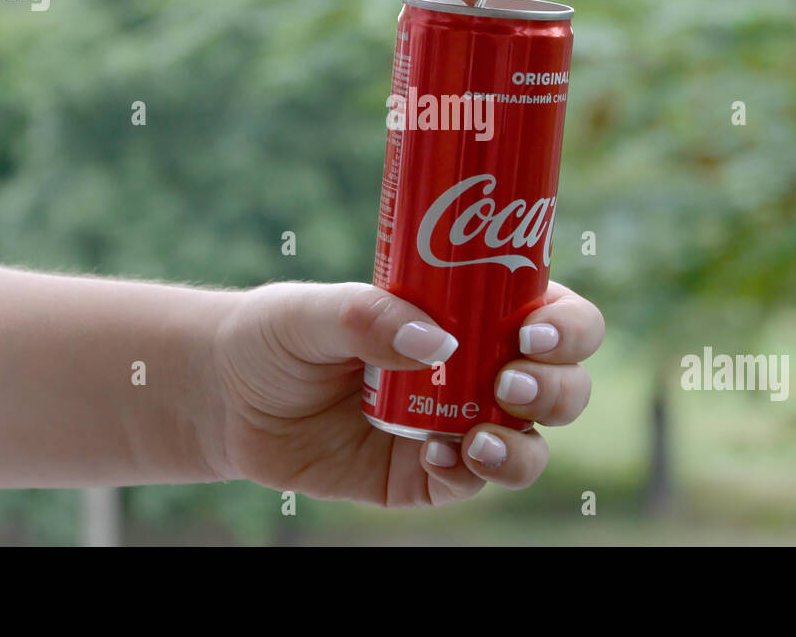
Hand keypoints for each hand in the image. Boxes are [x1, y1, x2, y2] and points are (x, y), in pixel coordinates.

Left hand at [205, 280, 603, 506]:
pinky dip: (469, 476)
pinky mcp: (425, 478)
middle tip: (508, 379)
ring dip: (525, 443)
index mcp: (469, 313)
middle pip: (562, 382)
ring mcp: (456, 426)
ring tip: (478, 436)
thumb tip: (435, 343)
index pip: (550, 312)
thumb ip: (366, 316)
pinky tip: (433, 458)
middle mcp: (476, 370)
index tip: (537, 330)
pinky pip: (472, 485)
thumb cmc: (277, 334)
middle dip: (556, 386)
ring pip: (532, 442)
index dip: (567, 323)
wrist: (228, 402)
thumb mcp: (309, 311)